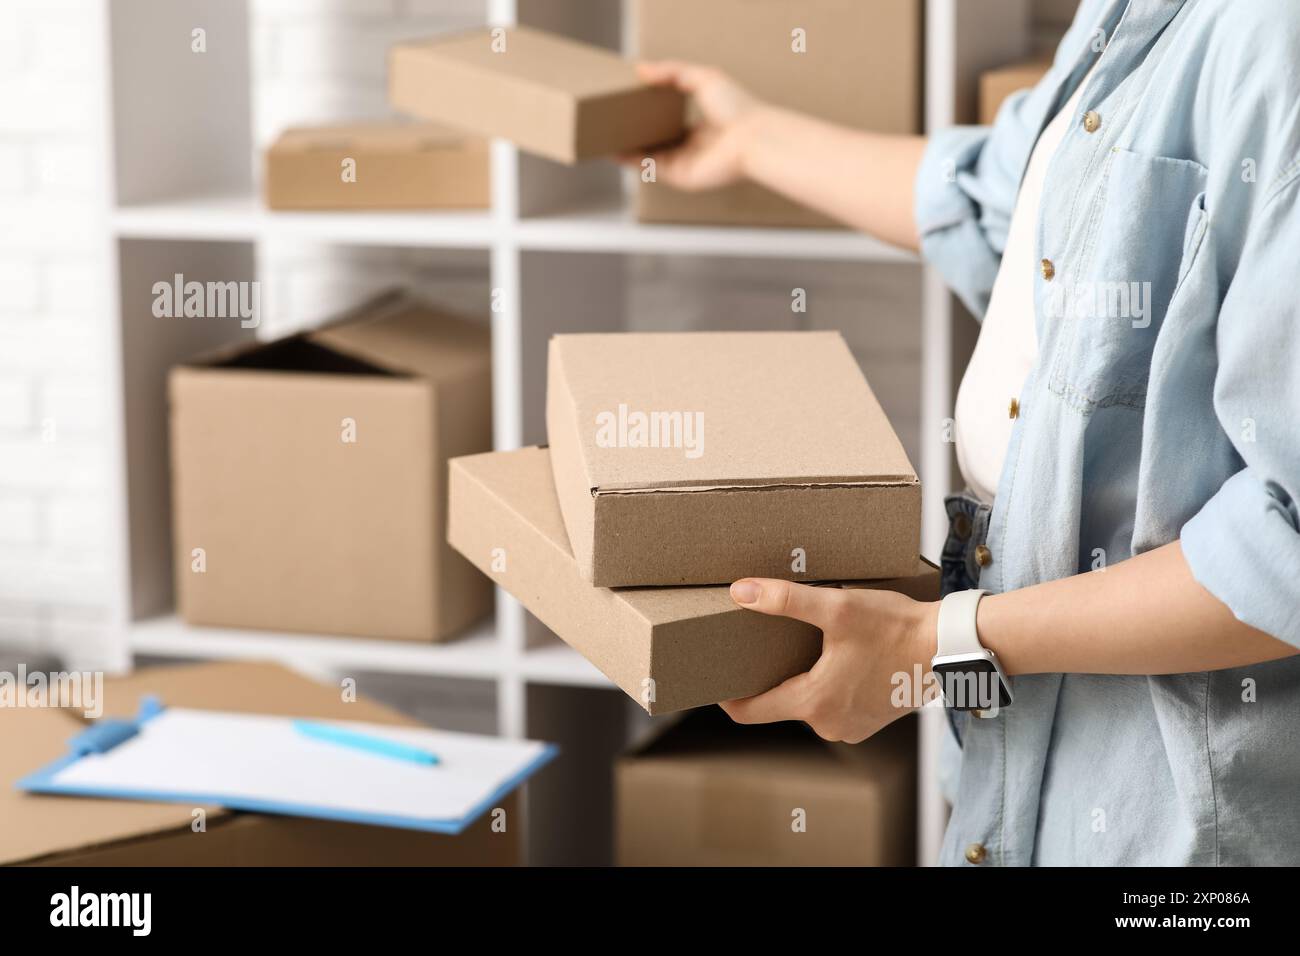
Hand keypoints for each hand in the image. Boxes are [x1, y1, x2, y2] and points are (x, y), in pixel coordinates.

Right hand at [626, 60, 763, 190]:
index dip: (650, 117)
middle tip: (613, 122)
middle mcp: (692, 148)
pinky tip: (615, 149)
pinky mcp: (679, 175)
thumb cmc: (736, 108)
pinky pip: (650, 168)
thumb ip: (672, 72)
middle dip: (635, 135)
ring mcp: (685, 163)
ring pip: (649, 157)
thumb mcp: (702, 78)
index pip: (670, 124)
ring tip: (605, 136)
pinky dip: (632, 161)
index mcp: (701, 128)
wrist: (751, 138)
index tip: (631, 108)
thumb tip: (641, 69)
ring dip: (627, 149)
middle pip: (657, 142)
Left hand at [721, 579, 939, 742]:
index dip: (728, 696)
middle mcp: (829, 725)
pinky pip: (833, 706)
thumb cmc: (895, 628)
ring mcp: (851, 727)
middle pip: (780, 704)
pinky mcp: (869, 722)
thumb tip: (740, 591)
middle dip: (769, 679)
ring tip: (800, 649)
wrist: (948, 647)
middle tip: (759, 649)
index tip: (715, 679)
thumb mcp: (837, 607)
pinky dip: (827, 686)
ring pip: (808, 704)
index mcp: (814, 702)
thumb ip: (784, 600)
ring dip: (802, 680)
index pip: (750, 713)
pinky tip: (834, 659)